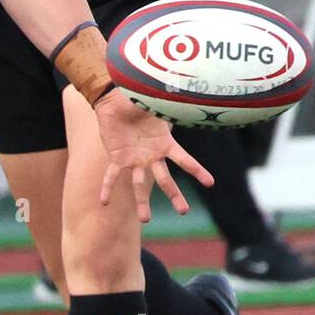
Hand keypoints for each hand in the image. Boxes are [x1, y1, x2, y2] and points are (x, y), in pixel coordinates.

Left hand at [94, 90, 214, 222]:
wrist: (114, 101)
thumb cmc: (137, 100)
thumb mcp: (154, 102)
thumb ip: (166, 104)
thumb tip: (183, 94)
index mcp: (165, 144)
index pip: (184, 160)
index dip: (197, 171)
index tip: (211, 183)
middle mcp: (152, 156)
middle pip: (166, 180)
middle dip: (175, 195)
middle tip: (184, 211)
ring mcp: (135, 159)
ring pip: (141, 185)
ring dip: (142, 202)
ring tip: (145, 220)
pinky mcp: (118, 158)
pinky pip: (112, 176)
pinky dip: (107, 188)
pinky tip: (103, 202)